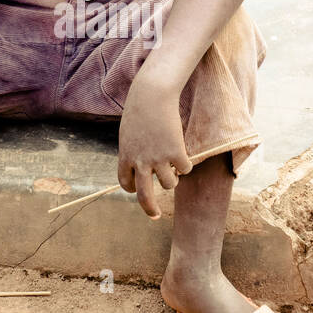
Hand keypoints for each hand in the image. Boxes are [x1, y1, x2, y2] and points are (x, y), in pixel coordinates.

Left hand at [116, 75, 192, 218]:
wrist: (152, 95)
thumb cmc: (140, 110)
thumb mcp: (129, 132)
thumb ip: (134, 151)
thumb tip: (143, 168)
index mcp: (125, 156)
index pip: (125, 183)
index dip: (132, 189)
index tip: (138, 190)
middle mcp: (140, 162)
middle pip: (144, 196)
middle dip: (150, 209)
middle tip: (155, 216)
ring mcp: (158, 159)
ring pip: (169, 184)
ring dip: (173, 179)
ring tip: (173, 166)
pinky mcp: (176, 152)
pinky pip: (185, 169)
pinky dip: (186, 164)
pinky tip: (184, 152)